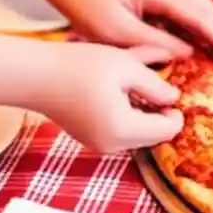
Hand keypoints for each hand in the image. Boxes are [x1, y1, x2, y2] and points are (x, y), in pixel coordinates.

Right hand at [35, 44, 183, 152]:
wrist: (36, 75)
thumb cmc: (80, 66)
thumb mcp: (127, 67)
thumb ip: (157, 86)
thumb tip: (174, 99)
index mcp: (124, 130)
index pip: (169, 130)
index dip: (176, 111)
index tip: (169, 87)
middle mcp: (113, 145)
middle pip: (155, 134)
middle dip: (160, 110)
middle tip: (155, 81)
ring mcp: (100, 144)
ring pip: (139, 131)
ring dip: (144, 109)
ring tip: (135, 80)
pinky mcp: (91, 137)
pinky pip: (121, 129)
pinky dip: (127, 111)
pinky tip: (120, 88)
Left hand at [38, 0, 212, 65]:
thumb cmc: (85, 3)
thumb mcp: (117, 31)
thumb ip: (155, 43)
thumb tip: (189, 54)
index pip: (199, 18)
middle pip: (203, 17)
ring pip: (192, 20)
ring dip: (207, 40)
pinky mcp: (155, 1)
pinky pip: (179, 21)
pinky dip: (190, 37)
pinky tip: (199, 55)